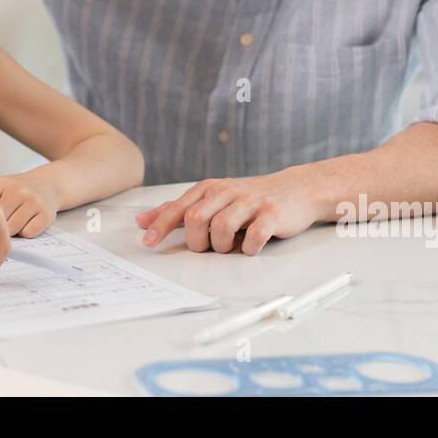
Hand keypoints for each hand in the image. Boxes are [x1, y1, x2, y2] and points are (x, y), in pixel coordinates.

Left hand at [0, 171, 59, 237]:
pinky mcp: (46, 214)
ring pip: (13, 229)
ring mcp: (34, 202)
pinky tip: (25, 225)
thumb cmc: (19, 189)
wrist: (48, 183)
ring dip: (10, 232)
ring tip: (11, 225)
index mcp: (3, 183)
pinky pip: (29, 233)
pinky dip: (25, 233)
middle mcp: (19, 191)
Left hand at [135, 170, 324, 254]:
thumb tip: (142, 222)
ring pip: (222, 228)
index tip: (148, 242)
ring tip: (232, 245)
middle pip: (196, 218)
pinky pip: (253, 237)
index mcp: (210, 190)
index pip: (179, 208)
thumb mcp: (212, 200)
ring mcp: (250, 203)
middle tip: (208, 246)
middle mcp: (227, 192)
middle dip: (197, 241)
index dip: (161, 225)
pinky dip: (248, 248)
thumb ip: (178, 211)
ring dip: (222, 246)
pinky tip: (250, 246)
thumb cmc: (248, 199)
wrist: (295, 190)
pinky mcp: (272, 215)